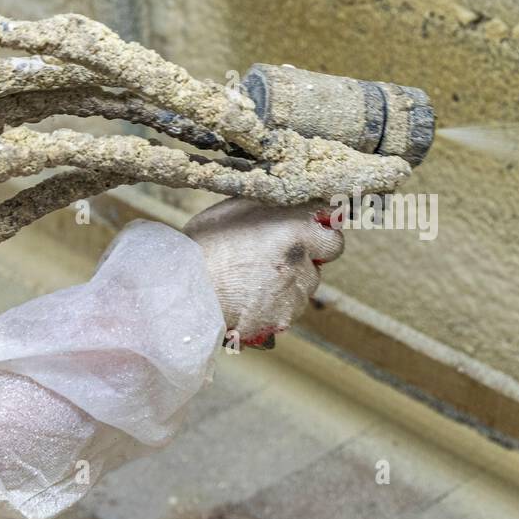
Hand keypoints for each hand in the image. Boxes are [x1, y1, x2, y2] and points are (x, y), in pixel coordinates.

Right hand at [184, 197, 343, 347]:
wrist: (186, 290)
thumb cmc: (204, 245)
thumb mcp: (235, 209)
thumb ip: (270, 205)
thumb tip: (288, 202)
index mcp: (294, 228)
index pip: (332, 235)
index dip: (319, 236)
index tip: (306, 236)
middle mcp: (301, 260)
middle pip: (321, 262)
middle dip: (308, 259)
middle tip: (278, 257)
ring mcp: (294, 291)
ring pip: (304, 286)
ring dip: (289, 283)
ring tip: (253, 279)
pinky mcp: (284, 317)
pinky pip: (289, 309)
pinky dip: (276, 306)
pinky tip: (250, 298)